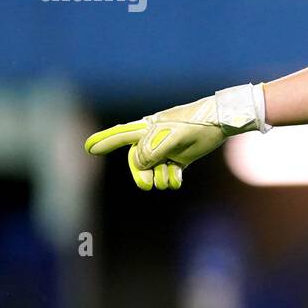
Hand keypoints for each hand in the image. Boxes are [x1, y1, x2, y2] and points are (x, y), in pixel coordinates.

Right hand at [84, 84, 267, 190]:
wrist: (220, 123)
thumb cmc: (195, 124)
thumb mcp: (174, 137)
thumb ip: (153, 150)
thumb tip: (138, 163)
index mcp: (148, 128)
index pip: (121, 136)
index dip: (104, 141)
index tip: (88, 148)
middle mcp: (154, 139)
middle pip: (137, 162)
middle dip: (140, 175)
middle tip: (146, 185)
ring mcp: (166, 150)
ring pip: (154, 171)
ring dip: (161, 177)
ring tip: (171, 174)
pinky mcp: (179, 159)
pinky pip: (168, 175)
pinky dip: (172, 180)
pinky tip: (178, 179)